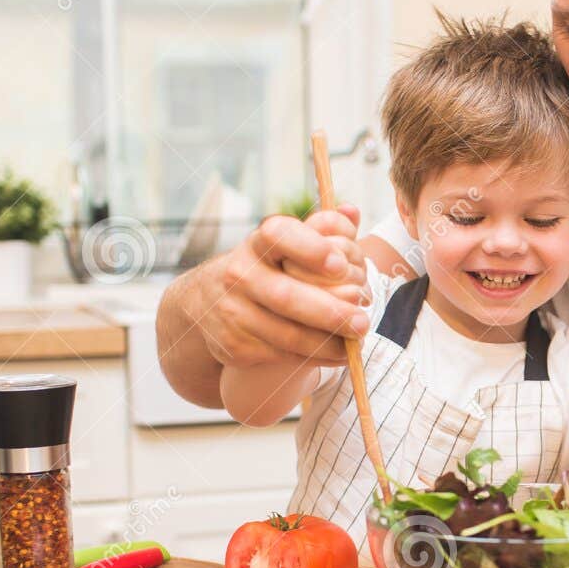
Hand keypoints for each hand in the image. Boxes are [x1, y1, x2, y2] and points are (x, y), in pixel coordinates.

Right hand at [187, 208, 370, 369]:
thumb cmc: (266, 269)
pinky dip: (316, 357)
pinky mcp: (235, 345)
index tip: (341, 265)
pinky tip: (338, 353)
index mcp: (258, 245)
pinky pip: (282, 355)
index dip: (310, 248)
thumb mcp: (286, 246)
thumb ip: (323, 229)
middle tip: (363, 322)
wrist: (205, 303)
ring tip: (357, 341)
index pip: (278, 235)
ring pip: (287, 334)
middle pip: (286, 296)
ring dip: (328, 342)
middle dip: (330, 312)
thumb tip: (353, 211)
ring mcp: (233, 312)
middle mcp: (239, 275)